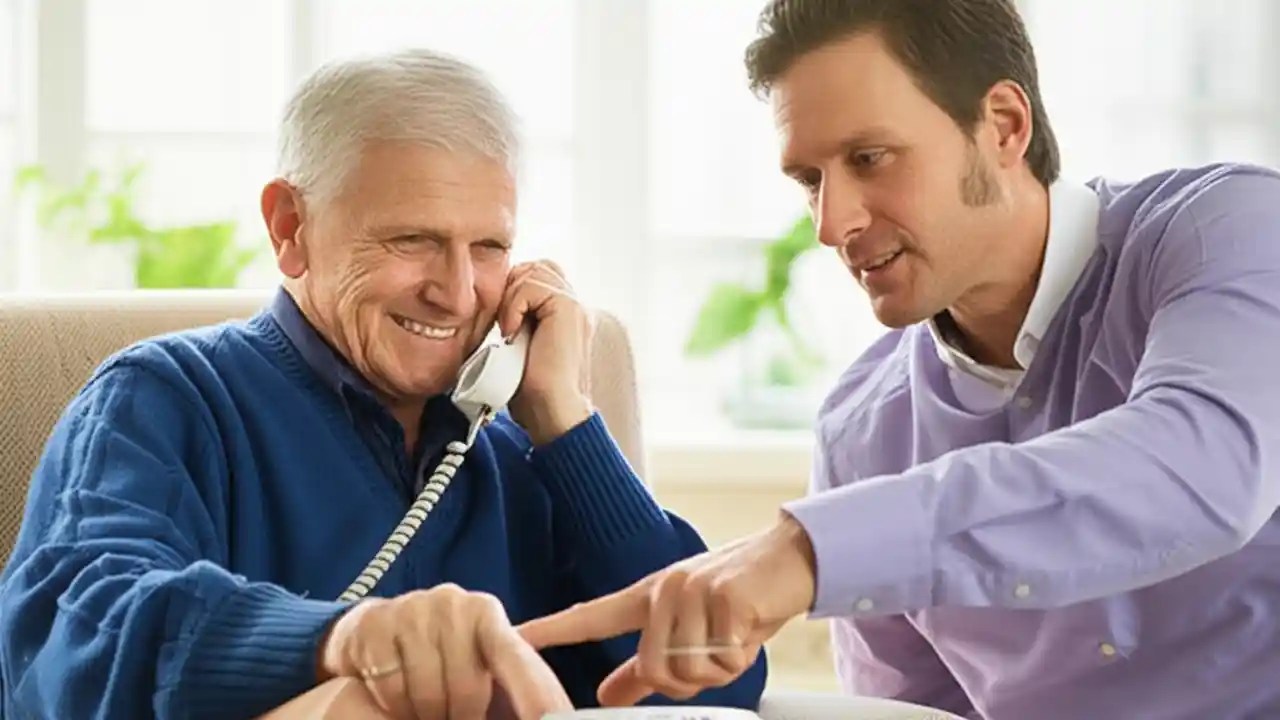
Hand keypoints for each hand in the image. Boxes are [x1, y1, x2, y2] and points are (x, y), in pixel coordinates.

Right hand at [318, 584, 571, 719]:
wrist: (370, 631)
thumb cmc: (437, 659)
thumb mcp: (476, 667)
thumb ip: (509, 690)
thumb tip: (548, 718)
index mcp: (487, 614)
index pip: (518, 660)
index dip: (537, 694)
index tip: (555, 718)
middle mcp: (452, 603)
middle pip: (467, 688)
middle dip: (462, 714)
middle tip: (452, 713)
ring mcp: (411, 610)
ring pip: (427, 693)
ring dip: (426, 712)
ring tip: (423, 705)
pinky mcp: (374, 624)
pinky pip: (391, 690)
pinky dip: (394, 705)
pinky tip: (394, 693)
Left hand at [497, 260, 593, 443]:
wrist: (552, 410)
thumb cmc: (532, 390)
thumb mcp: (520, 346)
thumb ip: (519, 321)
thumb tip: (496, 304)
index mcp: (567, 314)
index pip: (538, 276)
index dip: (513, 290)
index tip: (501, 323)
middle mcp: (575, 306)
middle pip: (536, 266)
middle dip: (511, 288)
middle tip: (502, 323)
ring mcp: (575, 305)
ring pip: (533, 271)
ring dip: (511, 298)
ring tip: (507, 329)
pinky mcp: (568, 308)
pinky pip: (531, 285)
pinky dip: (514, 305)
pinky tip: (511, 331)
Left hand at [518, 514, 817, 705]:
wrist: (791, 558)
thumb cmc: (741, 597)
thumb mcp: (691, 628)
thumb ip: (645, 665)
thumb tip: (607, 696)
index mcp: (649, 595)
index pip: (592, 615)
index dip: (552, 630)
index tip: (515, 638)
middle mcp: (663, 591)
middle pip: (655, 669)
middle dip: (689, 680)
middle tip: (716, 654)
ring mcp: (691, 592)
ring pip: (688, 670)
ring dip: (719, 668)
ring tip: (734, 636)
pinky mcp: (722, 599)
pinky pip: (723, 659)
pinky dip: (741, 657)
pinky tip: (749, 629)